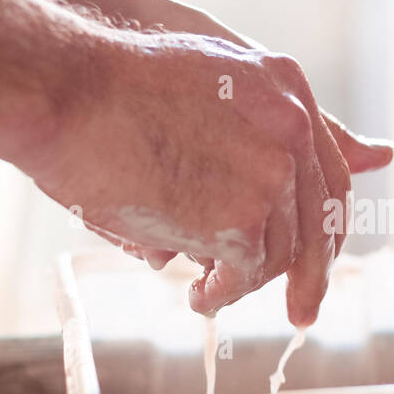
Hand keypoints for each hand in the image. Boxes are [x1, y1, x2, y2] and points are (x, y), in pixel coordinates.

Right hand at [29, 31, 392, 325]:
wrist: (65, 89)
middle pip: (319, 220)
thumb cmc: (111, 84)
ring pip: (280, 253)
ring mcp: (271, 175)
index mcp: (287, 86)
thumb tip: (306, 173)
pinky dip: (221, 295)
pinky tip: (198, 298)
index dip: (323, 222)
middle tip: (301, 312)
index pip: (327, 171)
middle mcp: (293, 128)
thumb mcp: (204, 80)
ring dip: (245, 282)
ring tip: (210, 293)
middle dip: (312, 274)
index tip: (319, 258)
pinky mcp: (240, 220)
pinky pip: (244, 275)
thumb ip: (254, 122)